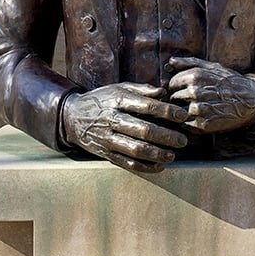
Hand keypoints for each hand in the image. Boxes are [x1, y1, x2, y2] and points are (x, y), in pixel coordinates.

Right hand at [61, 83, 187, 172]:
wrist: (72, 117)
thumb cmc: (102, 100)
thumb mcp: (118, 88)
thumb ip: (142, 90)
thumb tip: (164, 91)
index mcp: (117, 100)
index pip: (146, 106)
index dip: (167, 111)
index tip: (182, 116)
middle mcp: (112, 120)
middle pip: (143, 130)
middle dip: (166, 136)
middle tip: (182, 140)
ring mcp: (108, 138)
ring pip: (136, 150)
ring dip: (157, 154)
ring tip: (172, 155)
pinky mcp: (105, 153)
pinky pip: (127, 163)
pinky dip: (145, 167)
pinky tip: (159, 166)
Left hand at [167, 57, 254, 133]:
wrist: (250, 100)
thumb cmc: (230, 82)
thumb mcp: (212, 67)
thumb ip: (189, 62)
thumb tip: (171, 61)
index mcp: (194, 76)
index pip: (171, 84)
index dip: (177, 88)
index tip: (186, 90)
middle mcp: (194, 92)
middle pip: (173, 98)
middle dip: (179, 100)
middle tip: (192, 101)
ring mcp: (198, 109)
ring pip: (178, 112)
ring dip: (184, 112)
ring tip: (197, 110)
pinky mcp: (203, 125)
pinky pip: (185, 125)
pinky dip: (190, 123)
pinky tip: (201, 118)